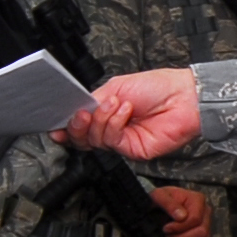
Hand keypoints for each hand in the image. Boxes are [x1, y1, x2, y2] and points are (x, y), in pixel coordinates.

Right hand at [64, 69, 202, 158]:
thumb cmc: (157, 87)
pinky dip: (114, 123)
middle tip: (83, 112)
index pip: (79, 124)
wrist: (182, 97)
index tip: (54, 124)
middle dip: (77, 124)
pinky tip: (125, 111)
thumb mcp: (116, 86)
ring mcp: (121, 140)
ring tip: (116, 103)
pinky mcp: (132, 150)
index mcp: (105, 111)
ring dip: (101, 118)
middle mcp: (111, 128)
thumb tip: (74, 110)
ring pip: (94, 140)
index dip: (65, 126)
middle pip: (81, 138)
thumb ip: (93, 100)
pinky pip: (111, 141)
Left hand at [153, 183, 213, 236]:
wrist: (160, 205)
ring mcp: (207, 225)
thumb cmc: (161, 199)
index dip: (180, 227)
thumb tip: (181, 216)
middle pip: (202, 232)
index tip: (165, 228)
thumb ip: (168, 203)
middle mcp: (206, 212)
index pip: (195, 219)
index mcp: (197, 200)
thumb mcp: (159, 195)